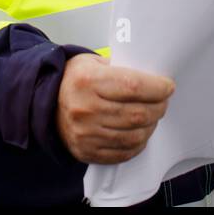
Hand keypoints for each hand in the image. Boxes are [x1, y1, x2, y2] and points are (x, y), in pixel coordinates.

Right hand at [56, 53, 173, 164]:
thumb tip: (153, 80)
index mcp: (88, 81)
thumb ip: (121, 69)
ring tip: (152, 117)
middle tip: (163, 102)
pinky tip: (140, 132)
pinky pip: (123, 152)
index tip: (168, 86)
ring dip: (150, 126)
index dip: (157, 88)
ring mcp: (85, 133)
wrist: (45, 103)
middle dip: (158, 107)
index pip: (133, 86)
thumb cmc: (75, 80)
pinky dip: (138, 144)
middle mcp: (85, 109)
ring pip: (134, 135)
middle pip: (137, 113)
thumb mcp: (93, 62)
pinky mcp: (87, 151)